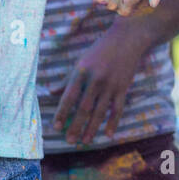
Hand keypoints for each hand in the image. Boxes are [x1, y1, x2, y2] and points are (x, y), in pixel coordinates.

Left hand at [52, 24, 149, 144]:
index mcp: (82, 71)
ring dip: (92, 128)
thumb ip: (67, 79)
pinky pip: (117, 109)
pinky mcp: (123, 87)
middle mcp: (96, 79)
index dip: (62, 113)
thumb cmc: (100, 50)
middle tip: (69, 141)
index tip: (56, 127)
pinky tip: (108, 134)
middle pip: (84, 107)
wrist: (127, 39)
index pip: (69, 96)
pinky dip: (113, 123)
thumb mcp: (81, 61)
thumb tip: (51, 93)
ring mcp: (111, 84)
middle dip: (76, 126)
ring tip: (85, 141)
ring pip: (100, 111)